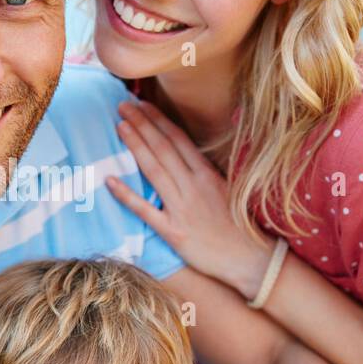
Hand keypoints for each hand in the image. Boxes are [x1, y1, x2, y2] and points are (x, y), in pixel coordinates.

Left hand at [107, 99, 273, 298]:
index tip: (142, 104)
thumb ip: (203, 172)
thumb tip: (183, 154)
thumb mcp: (225, 190)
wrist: (252, 259)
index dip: (157, 120)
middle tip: (122, 105)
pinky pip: (146, 211)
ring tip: (119, 126)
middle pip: (163, 148)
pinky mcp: (175, 232)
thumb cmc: (239, 226)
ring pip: (154, 170)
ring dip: (135, 146)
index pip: (178, 139)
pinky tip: (110, 181)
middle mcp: (194, 186)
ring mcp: (183, 208)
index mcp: (207, 174)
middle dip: (141, 124)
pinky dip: (127, 196)